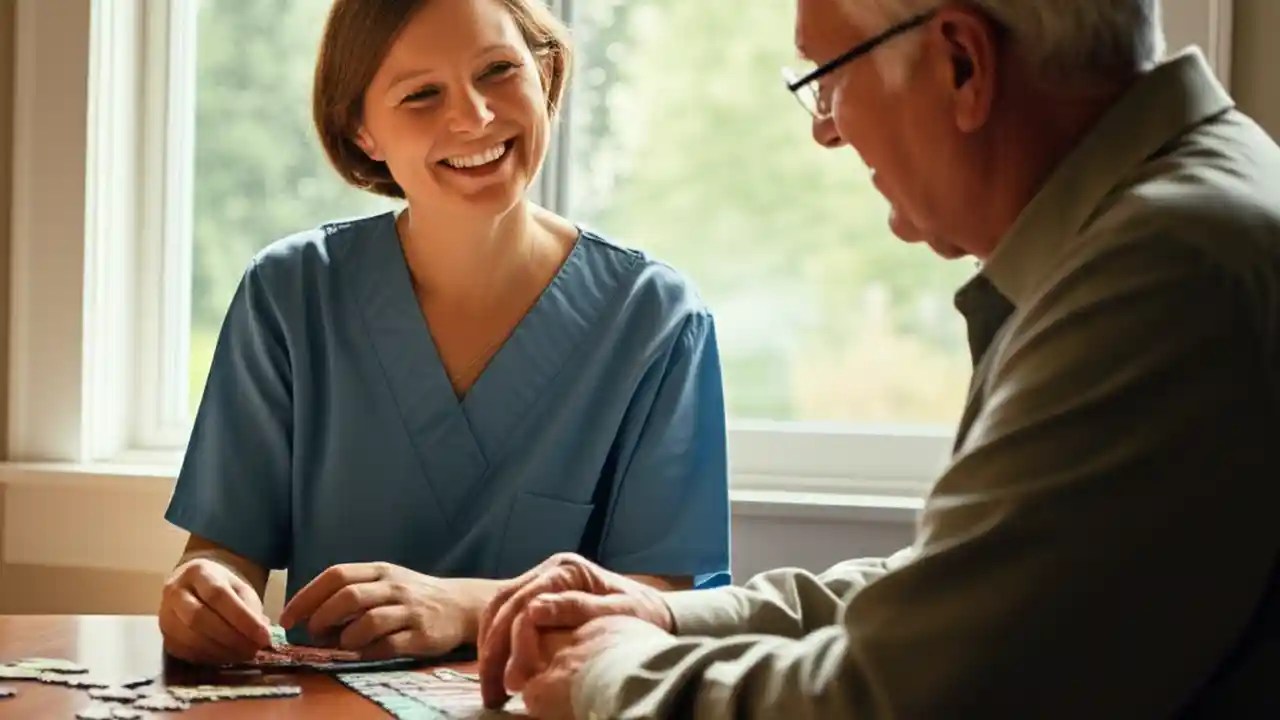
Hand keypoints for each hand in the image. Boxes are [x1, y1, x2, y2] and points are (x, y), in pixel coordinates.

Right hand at [159, 558, 271, 664]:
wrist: (194, 586)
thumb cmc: (221, 587)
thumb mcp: (240, 588)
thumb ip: (250, 609)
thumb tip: (261, 636)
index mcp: (198, 572)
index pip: (218, 595)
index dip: (242, 619)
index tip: (264, 636)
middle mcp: (175, 591)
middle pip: (199, 618)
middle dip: (231, 638)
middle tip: (253, 650)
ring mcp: (165, 614)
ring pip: (190, 638)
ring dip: (221, 651)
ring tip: (243, 654)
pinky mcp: (164, 635)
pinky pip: (185, 651)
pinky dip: (209, 658)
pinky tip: (227, 657)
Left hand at [279, 562, 473, 658]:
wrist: (461, 605)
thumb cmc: (412, 596)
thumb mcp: (384, 582)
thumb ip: (352, 592)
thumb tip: (311, 617)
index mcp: (380, 570)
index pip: (336, 575)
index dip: (307, 596)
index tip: (288, 618)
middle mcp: (394, 586)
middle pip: (349, 597)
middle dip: (322, 617)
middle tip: (312, 634)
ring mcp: (410, 610)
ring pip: (368, 621)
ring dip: (345, 638)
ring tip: (340, 645)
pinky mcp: (422, 635)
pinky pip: (389, 646)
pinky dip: (368, 652)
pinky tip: (362, 654)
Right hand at [478, 553, 673, 707]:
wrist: (654, 610)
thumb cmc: (642, 614)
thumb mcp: (620, 612)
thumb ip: (580, 609)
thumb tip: (534, 610)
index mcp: (567, 569)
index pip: (523, 602)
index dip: (508, 642)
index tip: (507, 679)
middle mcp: (550, 569)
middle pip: (504, 604)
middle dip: (492, 649)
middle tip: (490, 690)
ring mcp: (542, 579)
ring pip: (498, 608)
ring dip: (489, 647)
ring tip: (490, 686)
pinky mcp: (539, 594)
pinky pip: (506, 614)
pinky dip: (496, 641)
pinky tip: (497, 669)